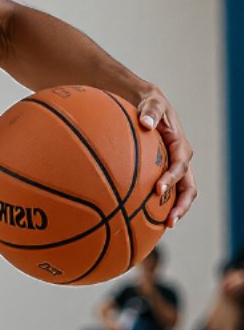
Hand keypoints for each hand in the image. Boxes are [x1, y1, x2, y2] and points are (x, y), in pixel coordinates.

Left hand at [134, 86, 194, 225]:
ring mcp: (172, 168)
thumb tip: (145, 122)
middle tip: (169, 221)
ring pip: (179, 193)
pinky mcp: (161, 172)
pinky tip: (141, 220)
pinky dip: (157, 206)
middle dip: (181, 205)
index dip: (172, 178)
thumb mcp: (150, 101)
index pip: (180, 165)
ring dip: (174, 210)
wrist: (143, 105)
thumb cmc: (147, 103)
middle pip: (188, 187)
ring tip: (163, 227)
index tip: (158, 190)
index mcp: (179, 144)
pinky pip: (163, 192)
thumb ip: (150, 110)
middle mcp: (179, 159)